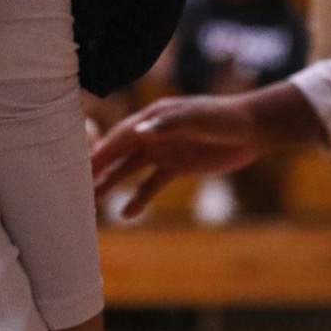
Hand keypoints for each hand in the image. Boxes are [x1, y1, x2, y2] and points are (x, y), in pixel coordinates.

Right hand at [92, 92, 274, 218]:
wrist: (252, 130)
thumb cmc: (224, 118)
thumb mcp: (198, 118)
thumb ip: (169, 123)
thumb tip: (139, 130)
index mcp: (154, 117)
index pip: (121, 134)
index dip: (101, 148)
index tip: (80, 162)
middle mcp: (154, 133)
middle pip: (120, 152)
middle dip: (100, 167)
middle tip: (78, 184)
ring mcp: (165, 150)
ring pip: (131, 169)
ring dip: (113, 183)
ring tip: (94, 202)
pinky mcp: (177, 166)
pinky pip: (152, 184)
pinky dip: (140, 198)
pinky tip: (127, 214)